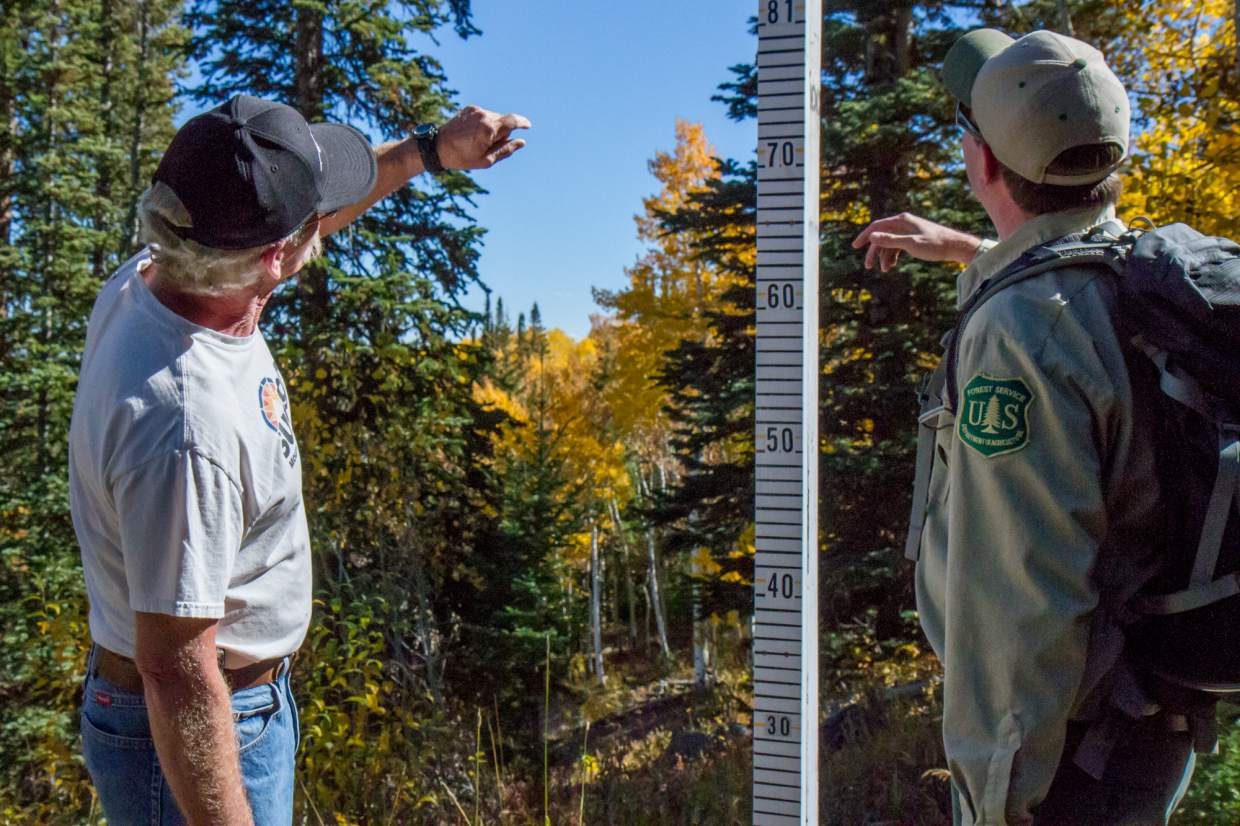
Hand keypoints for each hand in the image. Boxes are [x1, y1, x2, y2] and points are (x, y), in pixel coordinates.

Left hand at [437, 105, 530, 170]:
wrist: (436, 147)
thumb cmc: (461, 157)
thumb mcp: (486, 160)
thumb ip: (506, 150)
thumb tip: (522, 142)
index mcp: (489, 128)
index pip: (512, 121)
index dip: (522, 122)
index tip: (528, 126)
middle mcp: (483, 115)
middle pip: (503, 121)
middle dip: (503, 132)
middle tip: (491, 146)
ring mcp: (475, 110)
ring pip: (494, 118)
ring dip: (494, 128)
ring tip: (479, 141)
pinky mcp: (469, 109)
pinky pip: (484, 115)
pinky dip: (485, 123)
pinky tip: (473, 134)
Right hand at [851, 212, 983, 270]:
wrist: (955, 246)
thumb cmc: (934, 244)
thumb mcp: (910, 244)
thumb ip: (890, 240)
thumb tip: (872, 236)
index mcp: (902, 221)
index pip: (877, 226)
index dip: (865, 236)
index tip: (855, 246)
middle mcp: (903, 223)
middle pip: (882, 236)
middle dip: (875, 252)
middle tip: (868, 266)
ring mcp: (908, 231)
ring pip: (889, 243)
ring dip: (885, 256)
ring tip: (885, 270)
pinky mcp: (913, 238)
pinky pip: (897, 246)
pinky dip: (893, 255)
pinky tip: (891, 265)